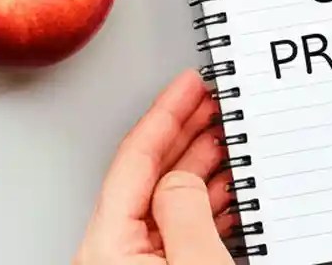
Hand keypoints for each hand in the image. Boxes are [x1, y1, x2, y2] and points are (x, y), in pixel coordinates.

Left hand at [74, 70, 236, 264]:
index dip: (165, 114)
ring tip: (224, 135)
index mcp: (108, 247)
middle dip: (183, 132)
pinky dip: (203, 199)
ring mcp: (134, 264)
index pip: (134, 160)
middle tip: (209, 101)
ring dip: (198, 163)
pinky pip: (178, 224)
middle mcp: (113, 253)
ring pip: (166, 198)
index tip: (187, 85)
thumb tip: (182, 175)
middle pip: (148, 174)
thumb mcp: (197, 263)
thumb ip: (184, 210)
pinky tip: (224, 184)